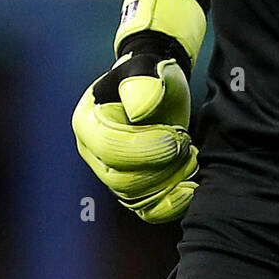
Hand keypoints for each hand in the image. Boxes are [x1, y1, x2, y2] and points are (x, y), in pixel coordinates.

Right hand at [71, 37, 198, 223]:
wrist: (159, 86)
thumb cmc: (150, 75)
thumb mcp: (148, 68)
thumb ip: (143, 82)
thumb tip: (140, 109)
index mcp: (87, 122)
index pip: (110, 147)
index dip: (145, 147)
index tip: (176, 135)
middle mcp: (92, 153)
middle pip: (121, 179)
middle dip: (160, 165)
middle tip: (187, 144)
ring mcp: (110, 173)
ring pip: (135, 197)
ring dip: (169, 181)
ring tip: (191, 155)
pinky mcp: (131, 186)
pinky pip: (146, 209)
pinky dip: (169, 206)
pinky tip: (190, 189)